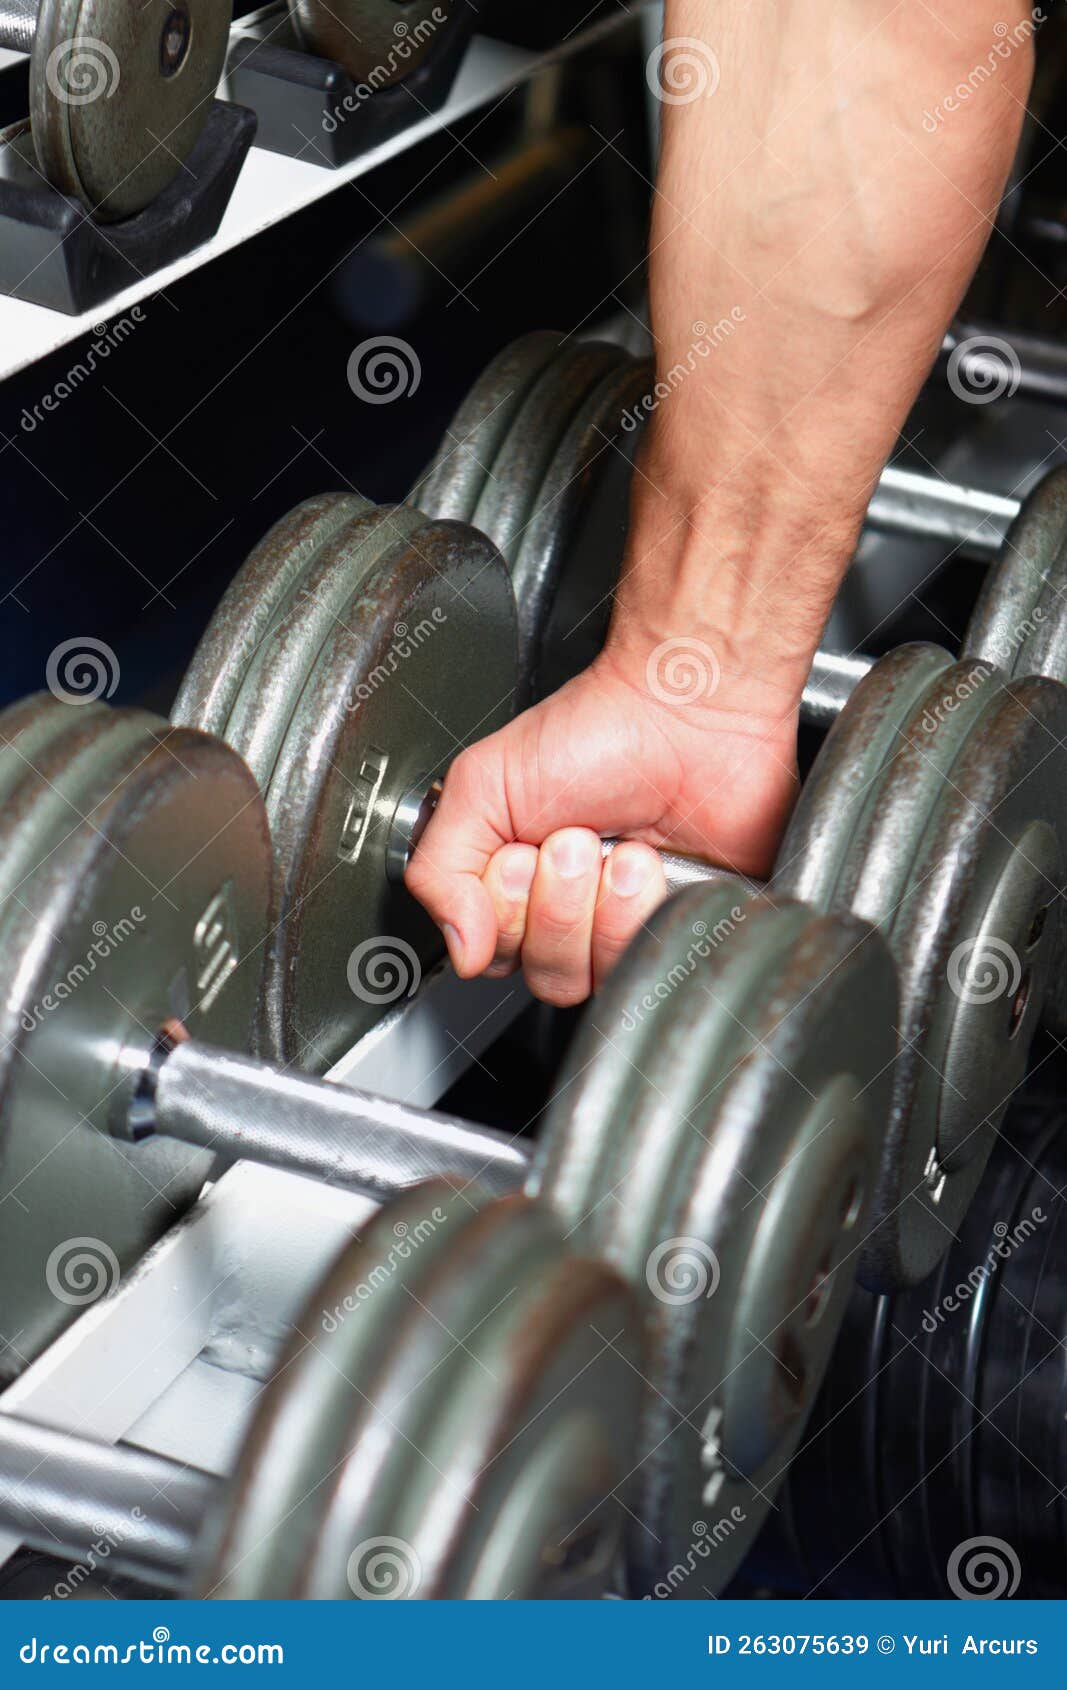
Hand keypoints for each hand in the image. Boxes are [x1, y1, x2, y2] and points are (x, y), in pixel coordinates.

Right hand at [404, 638, 798, 1005]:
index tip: (521, 852)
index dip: (506, 910)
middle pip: (546, 973)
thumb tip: (459, 947)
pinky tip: (650, 864)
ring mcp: (624, 921)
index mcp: (515, 880)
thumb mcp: (483, 783)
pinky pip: (653, 961)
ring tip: (619, 849)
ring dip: (604, 906)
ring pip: (599, 974)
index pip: (493, 952)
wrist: (688, 712)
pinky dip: (647, 911)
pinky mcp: (677, 924)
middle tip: (573, 841)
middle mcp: (569, 908)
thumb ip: (441, 868)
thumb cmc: (598, 729)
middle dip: (557, 904)